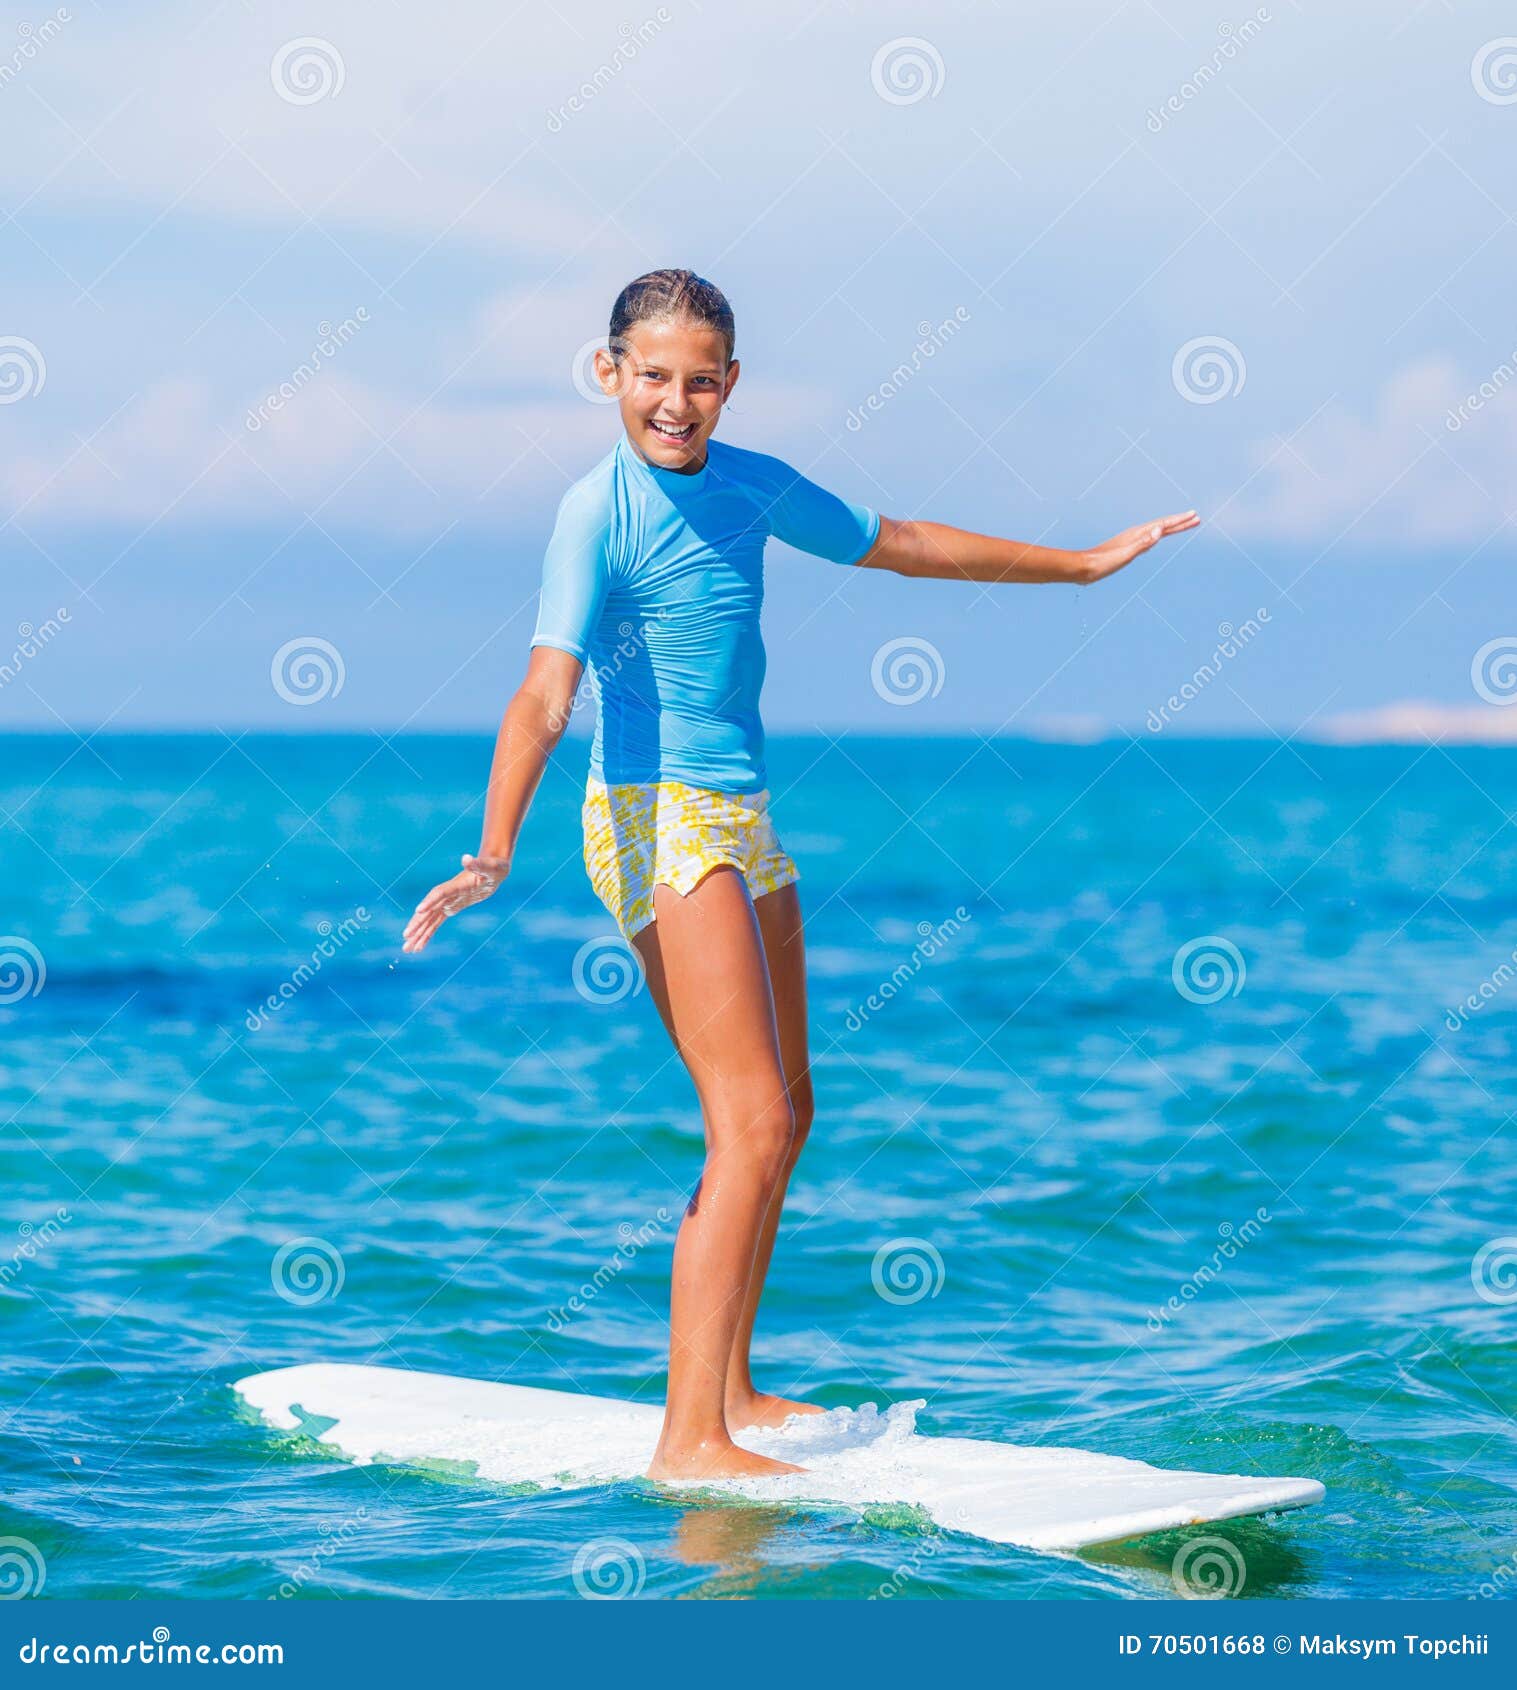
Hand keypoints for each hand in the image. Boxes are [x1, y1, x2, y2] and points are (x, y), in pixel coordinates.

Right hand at [402, 854, 508, 953]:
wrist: (493, 868)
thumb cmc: (494, 866)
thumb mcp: (491, 867)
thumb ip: (479, 864)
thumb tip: (467, 858)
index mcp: (457, 884)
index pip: (440, 893)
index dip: (430, 901)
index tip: (418, 911)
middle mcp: (448, 893)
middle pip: (429, 909)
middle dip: (418, 922)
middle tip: (406, 936)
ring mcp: (448, 901)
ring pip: (429, 919)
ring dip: (418, 933)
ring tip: (407, 948)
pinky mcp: (451, 907)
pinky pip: (436, 922)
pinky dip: (428, 933)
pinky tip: (419, 945)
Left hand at [1081, 509, 1199, 582]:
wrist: (1083, 568)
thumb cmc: (1103, 563)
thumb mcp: (1126, 555)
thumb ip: (1143, 543)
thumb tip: (1160, 530)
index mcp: (1137, 535)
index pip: (1164, 525)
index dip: (1180, 521)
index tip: (1194, 516)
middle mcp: (1135, 535)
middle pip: (1162, 526)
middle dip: (1179, 523)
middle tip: (1196, 518)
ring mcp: (1130, 541)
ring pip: (1156, 531)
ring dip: (1170, 528)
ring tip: (1182, 525)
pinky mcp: (1126, 548)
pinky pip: (1148, 539)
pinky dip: (1158, 536)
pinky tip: (1157, 538)